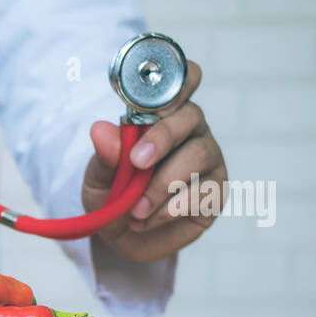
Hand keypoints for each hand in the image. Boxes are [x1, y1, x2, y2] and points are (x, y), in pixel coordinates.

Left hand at [81, 60, 226, 262]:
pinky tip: (148, 219)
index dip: (176, 78)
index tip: (153, 98)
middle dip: (162, 138)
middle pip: (190, 115)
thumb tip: (100, 129)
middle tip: (137, 163)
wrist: (122, 238)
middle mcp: (190, 130)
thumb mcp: (99, 177)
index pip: (182, 79)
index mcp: (162, 115)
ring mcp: (208, 159)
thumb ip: (105, 155)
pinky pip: (204, 192)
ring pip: (199, 154)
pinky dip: (170, 208)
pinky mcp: (216, 191)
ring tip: (135, 209)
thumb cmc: (113, 196)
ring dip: (162, 183)